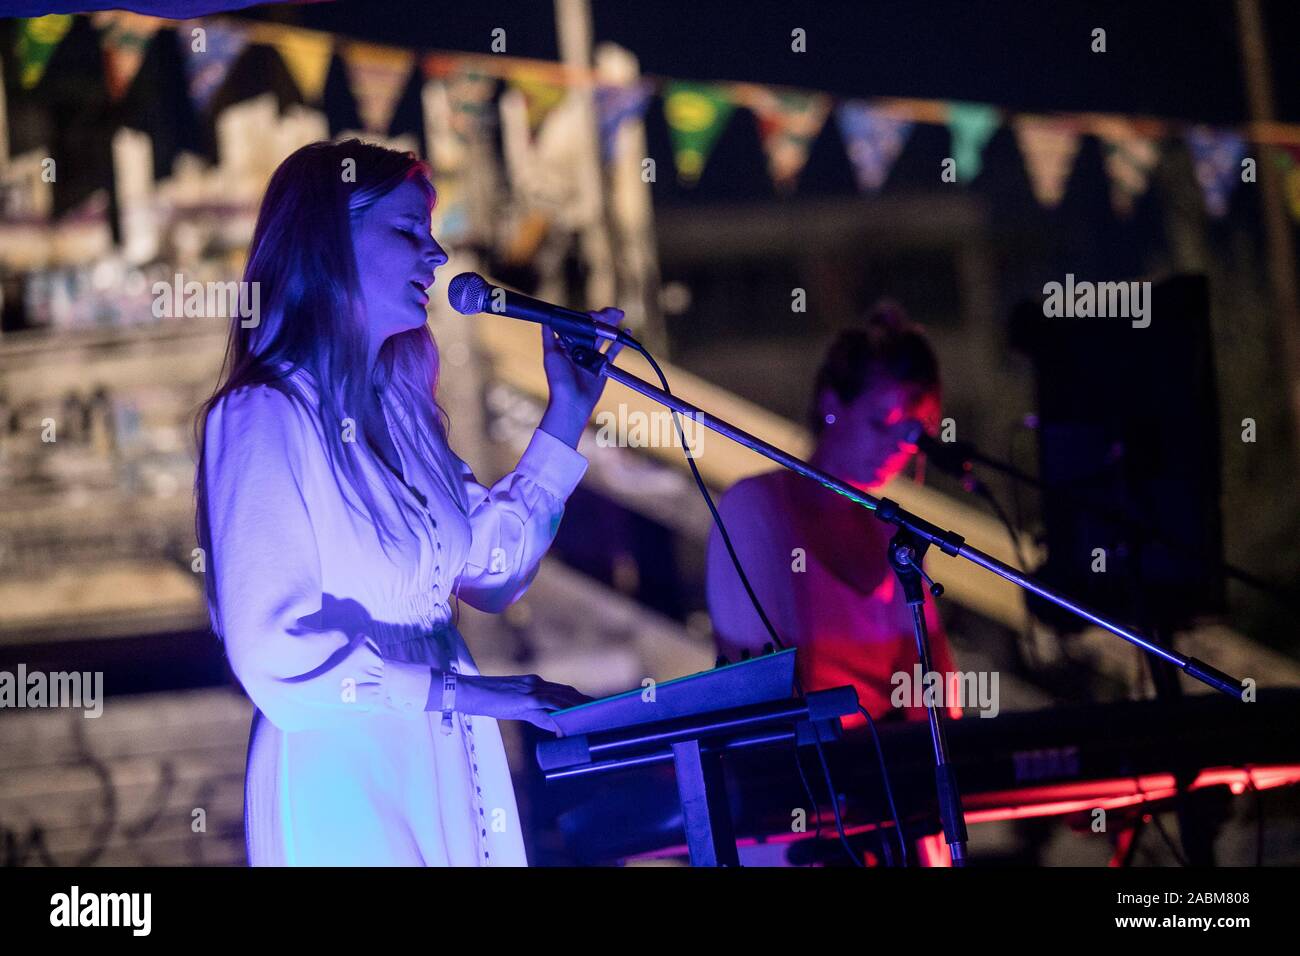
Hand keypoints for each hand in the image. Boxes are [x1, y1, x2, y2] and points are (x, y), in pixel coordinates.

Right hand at [454, 673, 592, 733]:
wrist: (470, 692)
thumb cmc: (491, 700)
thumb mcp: (517, 707)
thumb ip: (537, 714)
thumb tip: (555, 727)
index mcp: (535, 683)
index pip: (563, 690)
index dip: (579, 697)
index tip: (593, 705)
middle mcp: (536, 683)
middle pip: (567, 692)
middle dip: (584, 702)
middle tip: (601, 712)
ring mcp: (531, 690)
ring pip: (560, 698)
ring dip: (576, 708)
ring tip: (590, 718)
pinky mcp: (524, 699)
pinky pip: (545, 707)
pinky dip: (557, 716)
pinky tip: (565, 725)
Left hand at [538, 308, 625, 447]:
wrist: (571, 402)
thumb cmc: (558, 380)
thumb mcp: (550, 355)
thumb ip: (548, 336)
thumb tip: (544, 318)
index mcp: (567, 344)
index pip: (579, 325)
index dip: (588, 317)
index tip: (596, 314)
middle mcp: (580, 348)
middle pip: (593, 328)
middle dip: (603, 318)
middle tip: (613, 312)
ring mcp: (592, 356)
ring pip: (604, 336)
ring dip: (612, 325)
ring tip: (620, 314)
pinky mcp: (603, 365)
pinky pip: (613, 350)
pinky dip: (620, 341)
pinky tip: (627, 330)